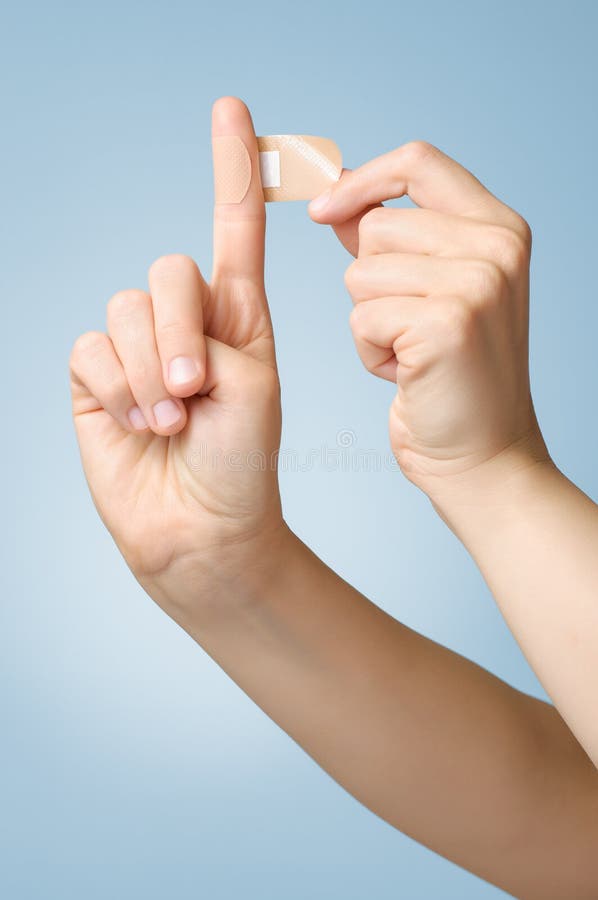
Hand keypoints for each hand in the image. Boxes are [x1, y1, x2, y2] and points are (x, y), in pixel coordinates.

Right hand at [69, 98, 287, 621]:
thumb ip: (208, 333)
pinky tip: (138, 424)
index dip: (233, 170)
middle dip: (178, 332)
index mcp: (238, 317)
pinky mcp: (96, 377)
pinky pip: (91, 350)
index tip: (231, 111)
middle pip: (167, 271)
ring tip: (171, 421)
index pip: (235, 229)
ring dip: (150, 372)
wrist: (206, 526)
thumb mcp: (253, 386)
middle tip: (194, 392)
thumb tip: (150, 330)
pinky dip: (117, 389)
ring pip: (125, 311)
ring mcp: (139, 350)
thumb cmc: (243, 461)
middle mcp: (187, 323)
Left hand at [309, 142, 548, 500]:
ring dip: (369, 320)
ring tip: (411, 353)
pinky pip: (362, 317)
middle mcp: (497, 245)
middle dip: (369, 282)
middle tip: (409, 328)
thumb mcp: (433, 293)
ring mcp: (478, 282)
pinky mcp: (448, 322)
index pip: (418, 162)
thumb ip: (394, 241)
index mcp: (500, 227)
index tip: (320, 209)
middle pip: (375, 226)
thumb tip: (336, 197)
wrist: (482, 456)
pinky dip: (370, 352)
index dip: (361, 180)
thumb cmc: (452, 378)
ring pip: (360, 272)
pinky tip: (407, 375)